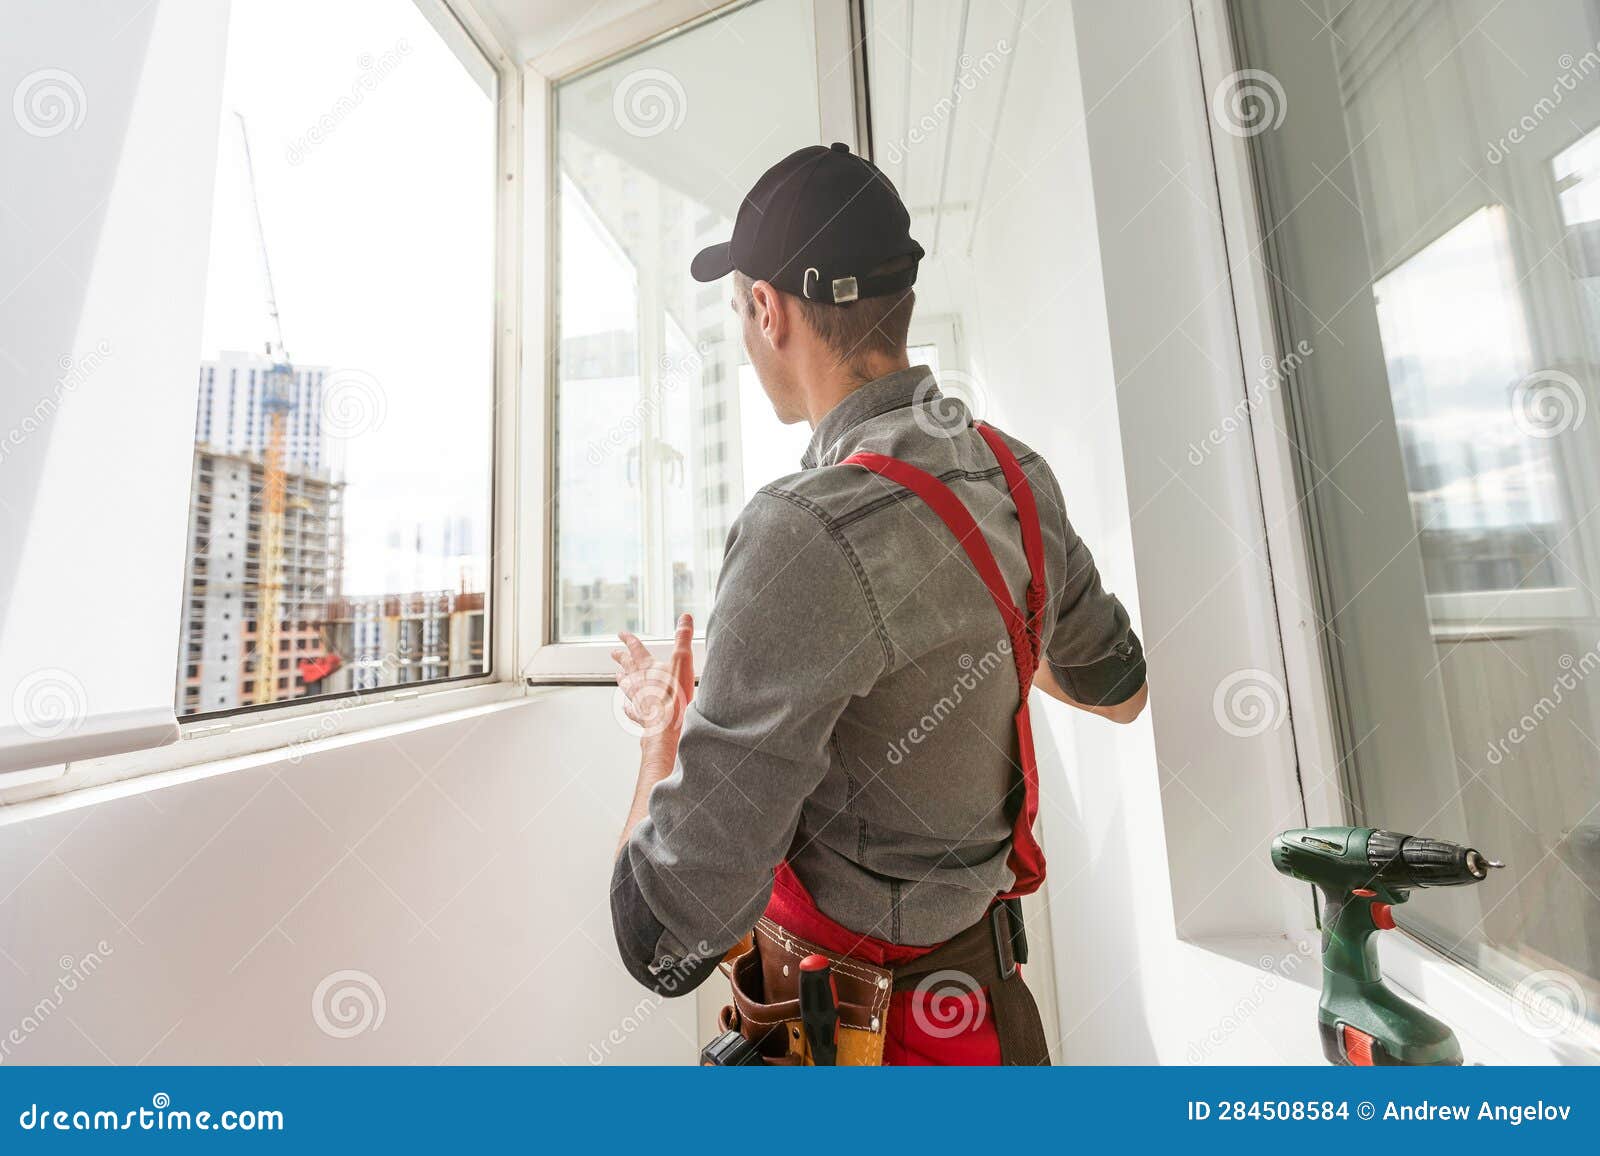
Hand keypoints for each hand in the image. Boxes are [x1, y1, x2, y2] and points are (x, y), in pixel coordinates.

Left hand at [612, 613, 695, 738]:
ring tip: (618, 676)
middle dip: (621, 658)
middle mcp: (639, 681)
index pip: (635, 648)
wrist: (666, 723)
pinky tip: (626, 708)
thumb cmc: (675, 694)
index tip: (621, 634)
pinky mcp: (642, 715)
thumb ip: (683, 638)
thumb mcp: (682, 660)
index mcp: (648, 667)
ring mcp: (638, 699)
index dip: (629, 639)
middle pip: (627, 666)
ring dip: (622, 679)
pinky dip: (628, 708)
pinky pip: (631, 710)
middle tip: (613, 652)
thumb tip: (685, 616)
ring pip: (626, 686)